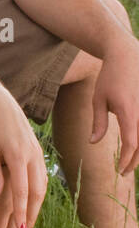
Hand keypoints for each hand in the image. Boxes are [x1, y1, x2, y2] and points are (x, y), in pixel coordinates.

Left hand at [0, 79, 47, 227]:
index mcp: (18, 154)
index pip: (21, 190)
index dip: (21, 212)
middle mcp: (32, 155)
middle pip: (36, 192)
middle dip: (30, 215)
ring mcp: (37, 152)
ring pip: (41, 187)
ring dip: (35, 207)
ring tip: (26, 226)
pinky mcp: (37, 151)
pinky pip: (41, 178)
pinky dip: (38, 195)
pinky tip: (31, 206)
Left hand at [89, 37, 138, 174]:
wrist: (127, 55)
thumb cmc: (110, 77)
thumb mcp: (98, 99)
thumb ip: (98, 123)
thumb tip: (93, 142)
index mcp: (128, 111)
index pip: (131, 143)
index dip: (126, 159)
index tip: (119, 170)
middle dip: (134, 161)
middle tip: (123, 171)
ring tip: (130, 162)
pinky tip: (136, 147)